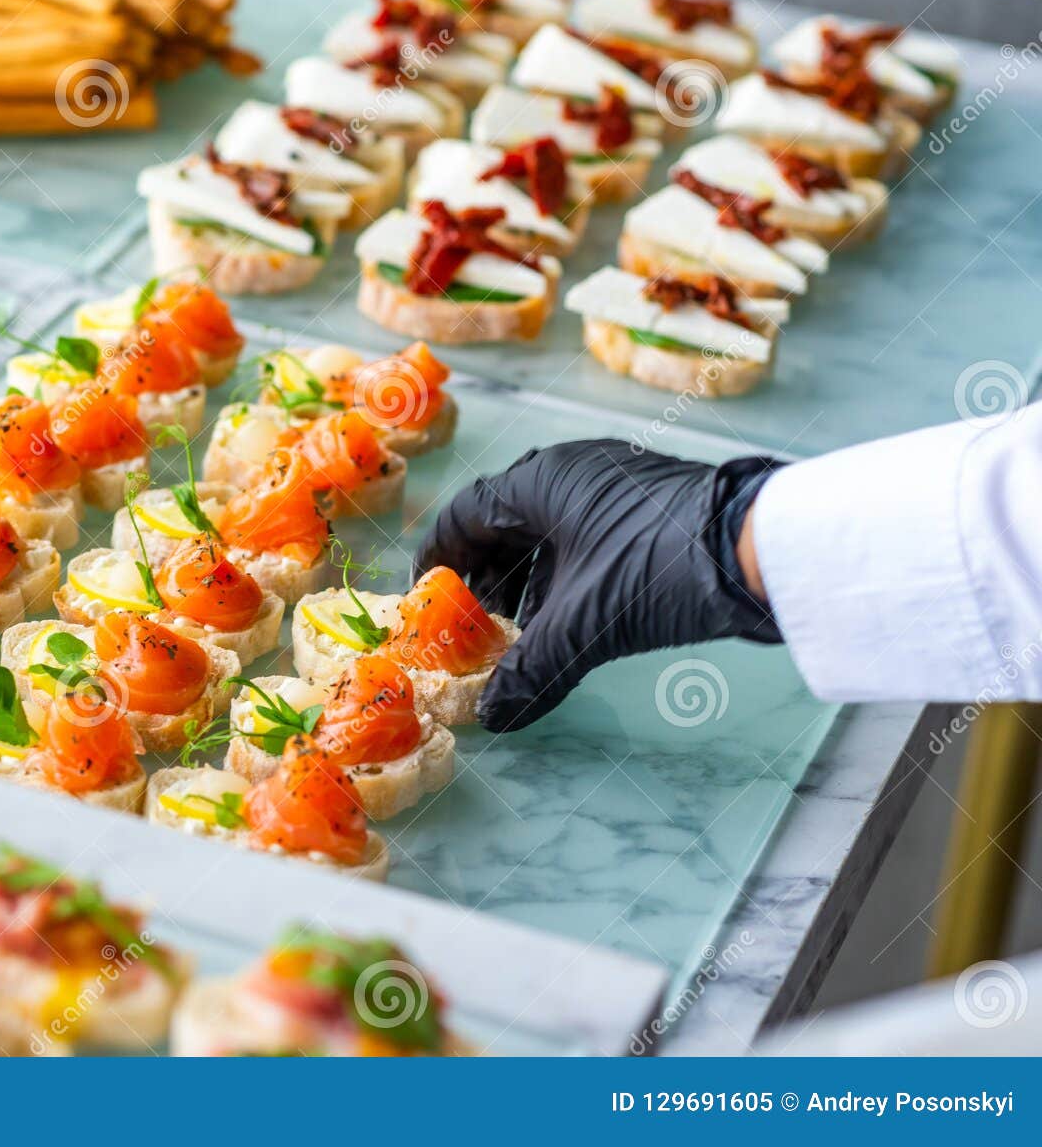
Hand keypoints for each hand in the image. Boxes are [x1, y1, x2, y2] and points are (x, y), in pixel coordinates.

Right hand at [414, 440, 782, 731]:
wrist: (766, 550)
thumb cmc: (661, 566)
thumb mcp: (586, 623)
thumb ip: (532, 671)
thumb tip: (493, 715)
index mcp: (543, 481)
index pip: (467, 514)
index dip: (440, 557)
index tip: (426, 596)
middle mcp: (573, 476)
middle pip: (505, 526)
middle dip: (485, 581)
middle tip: (471, 630)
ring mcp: (614, 492)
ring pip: (548, 538)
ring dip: (527, 587)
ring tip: (516, 640)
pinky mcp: (647, 514)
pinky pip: (585, 545)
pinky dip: (566, 583)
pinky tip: (567, 627)